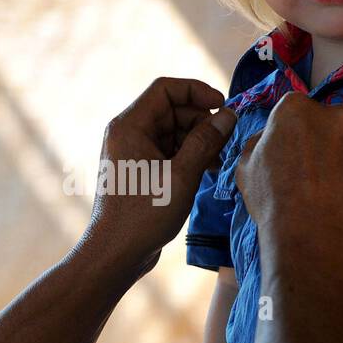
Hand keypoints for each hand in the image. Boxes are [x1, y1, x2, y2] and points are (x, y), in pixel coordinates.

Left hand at [81, 77, 235, 276]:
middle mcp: (127, 133)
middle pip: (171, 109)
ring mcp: (132, 152)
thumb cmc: (143, 215)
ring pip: (173, 131)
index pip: (166, 89)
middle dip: (201, 120)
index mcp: (129, 126)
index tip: (224, 106)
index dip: (197, 91)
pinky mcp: (140, 171)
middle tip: (225, 140)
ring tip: (219, 160)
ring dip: (198, 140)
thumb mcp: (182, 176)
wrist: (115, 253)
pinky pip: (168, 150)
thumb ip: (206, 142)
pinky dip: (189, 155)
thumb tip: (228, 116)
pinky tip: (207, 171)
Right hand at [234, 92, 342, 248]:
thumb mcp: (246, 165)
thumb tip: (271, 136)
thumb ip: (261, 140)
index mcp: (296, 109)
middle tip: (318, 172)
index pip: (298, 110)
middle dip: (328, 140)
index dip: (297, 133)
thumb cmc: (272, 202)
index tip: (296, 153)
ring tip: (338, 188)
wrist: (309, 237)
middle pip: (333, 120)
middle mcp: (336, 113)